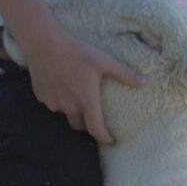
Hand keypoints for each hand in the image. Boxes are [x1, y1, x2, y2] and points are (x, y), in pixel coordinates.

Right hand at [19, 24, 143, 145]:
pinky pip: (53, 104)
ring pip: (65, 114)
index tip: (112, 142)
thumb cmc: (76, 52)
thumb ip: (124, 74)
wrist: (43, 44)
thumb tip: (144, 82)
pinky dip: (60, 101)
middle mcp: (69, 107)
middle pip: (80, 126)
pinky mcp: (41, 96)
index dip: (105, 138)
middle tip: (96, 120)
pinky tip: (63, 87)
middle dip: (88, 126)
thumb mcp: (104, 61)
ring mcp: (53, 103)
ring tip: (79, 99)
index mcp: (86, 101)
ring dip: (73, 111)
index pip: (97, 130)